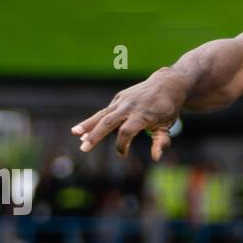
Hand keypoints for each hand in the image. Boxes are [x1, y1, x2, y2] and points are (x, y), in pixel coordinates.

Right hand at [71, 67, 188, 158]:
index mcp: (143, 115)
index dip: (122, 144)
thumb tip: (155, 158)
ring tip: (74, 133)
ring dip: (88, 125)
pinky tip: (85, 131)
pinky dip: (94, 120)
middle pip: (109, 122)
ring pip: (102, 114)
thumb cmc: (168, 110)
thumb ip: (161, 142)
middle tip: (84, 148)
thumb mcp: (167, 127)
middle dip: (95, 136)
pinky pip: (105, 111)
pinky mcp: (119, 98)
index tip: (122, 154)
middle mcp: (130, 107)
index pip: (127, 131)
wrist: (167, 84)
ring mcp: (123, 101)